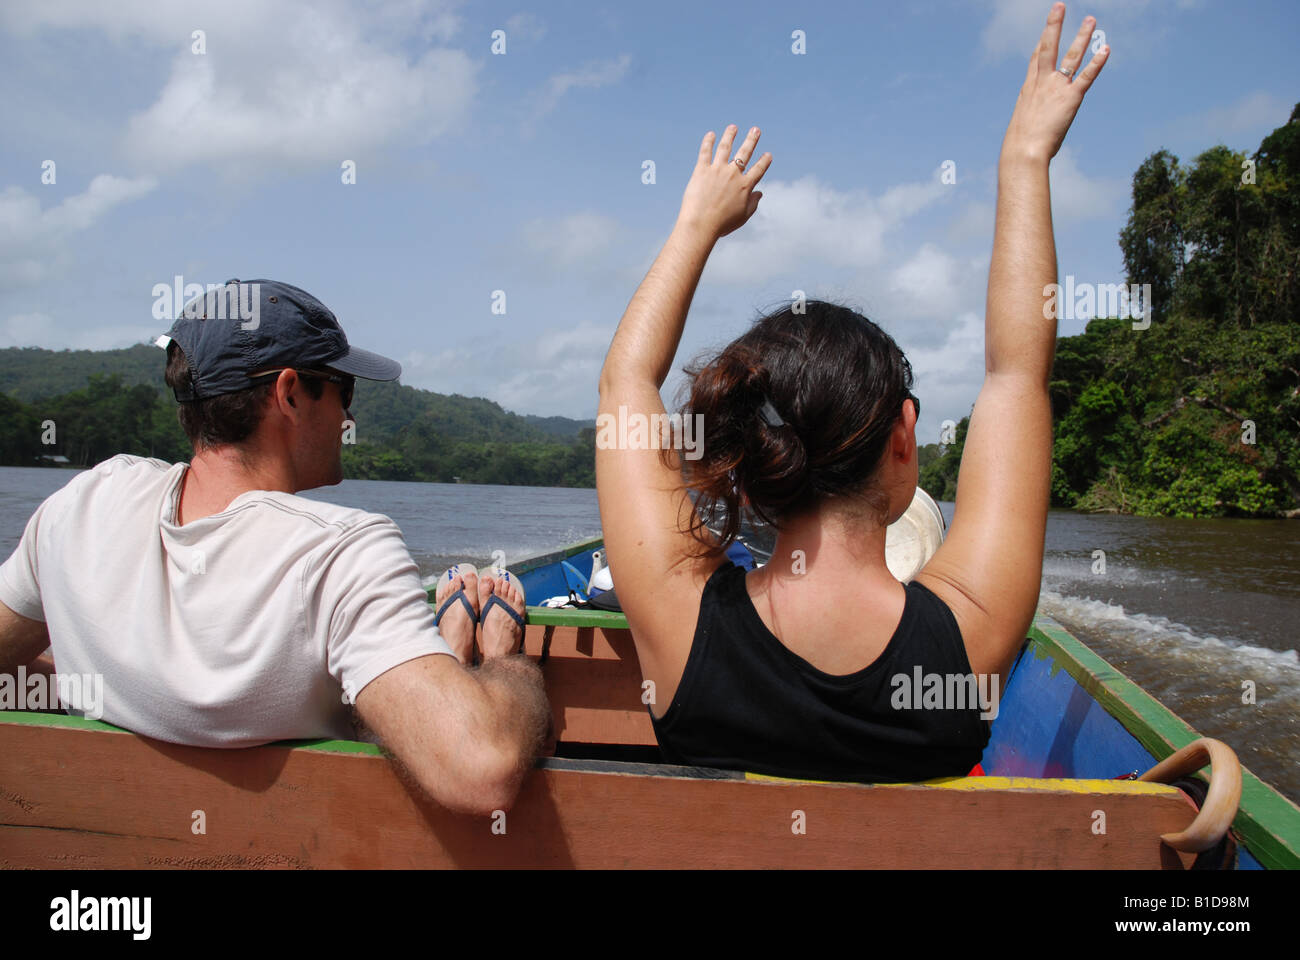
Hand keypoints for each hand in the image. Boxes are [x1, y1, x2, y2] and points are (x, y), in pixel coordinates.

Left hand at [677, 124, 771, 238]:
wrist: (701, 224)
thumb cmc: (722, 224)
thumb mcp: (743, 217)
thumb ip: (753, 204)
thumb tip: (759, 193)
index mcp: (745, 186)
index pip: (759, 169)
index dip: (764, 161)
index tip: (768, 155)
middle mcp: (733, 174)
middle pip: (745, 153)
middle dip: (751, 140)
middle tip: (756, 130)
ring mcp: (717, 170)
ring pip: (725, 147)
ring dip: (730, 135)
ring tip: (733, 127)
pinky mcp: (701, 170)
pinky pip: (705, 152)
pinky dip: (708, 142)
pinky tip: (710, 134)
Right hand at [1001, 3, 1108, 163]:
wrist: (1023, 152)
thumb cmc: (1020, 148)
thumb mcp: (1021, 129)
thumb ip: (1029, 123)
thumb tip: (1026, 137)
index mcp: (1028, 90)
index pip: (1035, 60)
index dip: (1041, 42)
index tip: (1046, 29)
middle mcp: (1041, 83)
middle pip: (1048, 47)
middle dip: (1054, 25)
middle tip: (1060, 6)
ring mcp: (1056, 88)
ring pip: (1070, 56)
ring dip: (1082, 36)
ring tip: (1091, 19)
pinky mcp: (1071, 98)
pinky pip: (1087, 76)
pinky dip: (1097, 62)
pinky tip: (1106, 49)